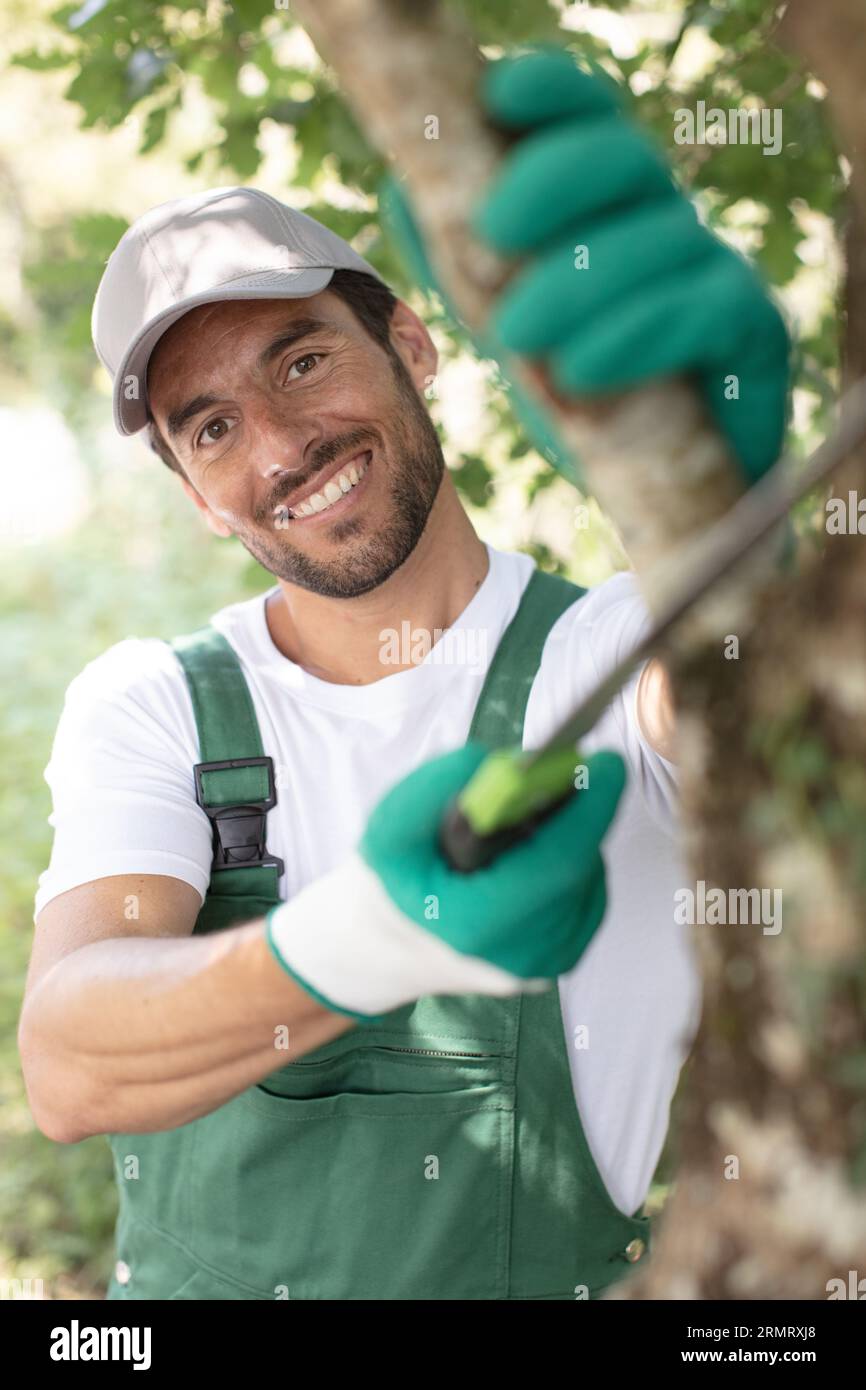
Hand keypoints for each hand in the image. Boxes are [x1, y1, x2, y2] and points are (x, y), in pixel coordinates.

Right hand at [265, 742, 624, 1020]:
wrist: (384, 948)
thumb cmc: (389, 882)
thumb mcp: (389, 827)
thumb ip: (433, 788)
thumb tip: (500, 761)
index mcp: (477, 925)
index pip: (559, 862)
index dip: (591, 809)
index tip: (607, 763)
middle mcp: (520, 955)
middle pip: (578, 864)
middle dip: (575, 810)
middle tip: (555, 772)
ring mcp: (543, 966)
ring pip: (586, 877)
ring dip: (569, 836)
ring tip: (520, 824)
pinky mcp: (558, 963)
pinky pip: (585, 895)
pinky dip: (570, 862)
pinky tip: (531, 852)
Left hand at [381, 47, 790, 485]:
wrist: (663, 485)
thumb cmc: (584, 393)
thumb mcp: (507, 324)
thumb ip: (458, 262)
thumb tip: (400, 188)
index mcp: (607, 203)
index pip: (587, 119)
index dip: (551, 95)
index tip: (498, 96)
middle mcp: (666, 220)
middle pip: (625, 159)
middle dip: (554, 181)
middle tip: (492, 231)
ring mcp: (716, 269)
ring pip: (662, 241)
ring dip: (579, 282)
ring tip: (515, 333)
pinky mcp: (754, 332)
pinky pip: (706, 313)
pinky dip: (636, 337)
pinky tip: (578, 372)